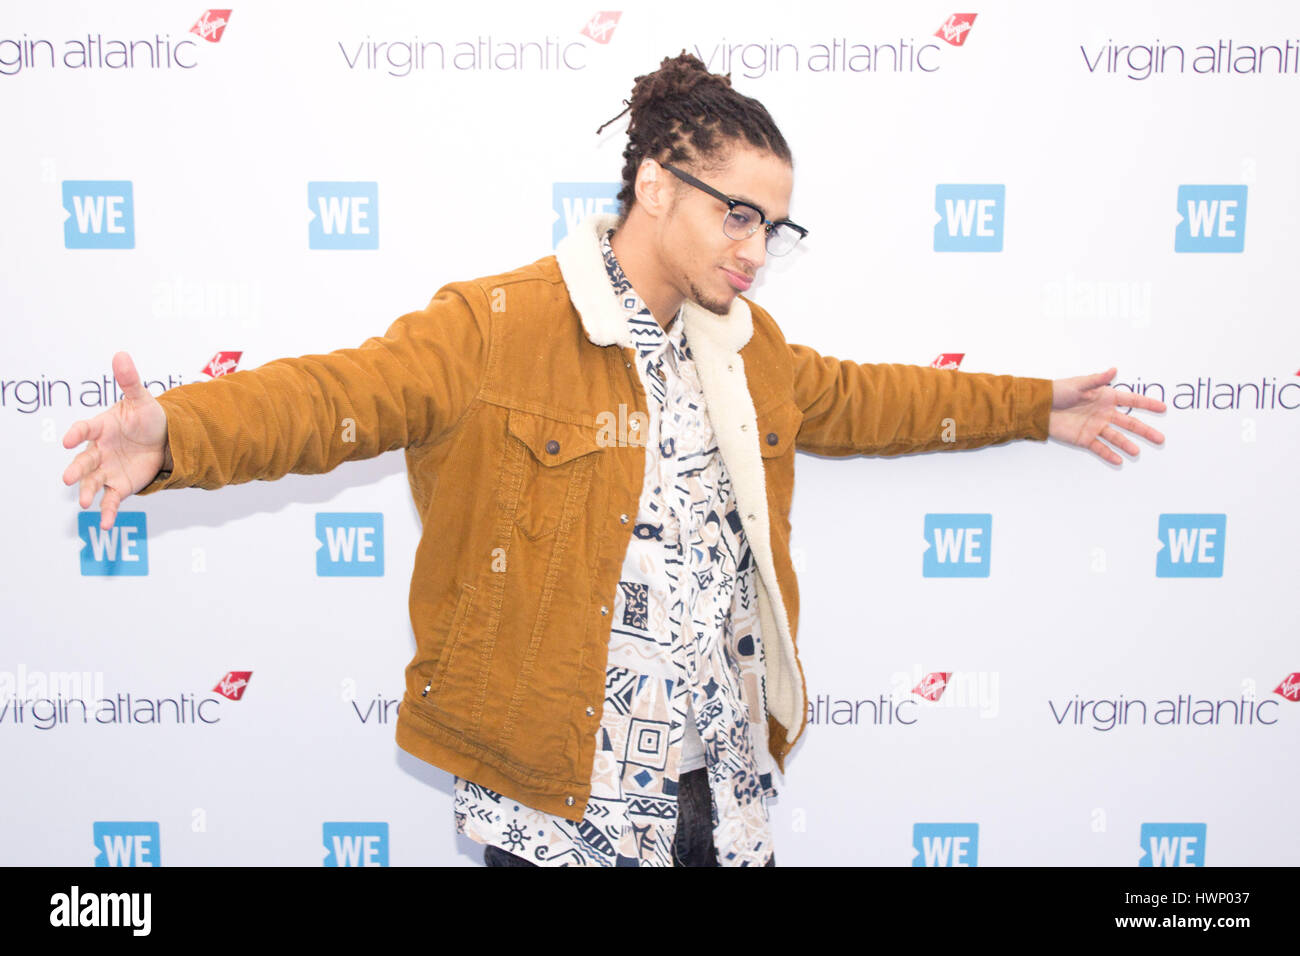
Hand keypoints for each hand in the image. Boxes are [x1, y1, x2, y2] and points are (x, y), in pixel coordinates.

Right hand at [62, 352, 169, 529]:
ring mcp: (108, 469)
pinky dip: (108, 512)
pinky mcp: (120, 485)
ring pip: (92, 482)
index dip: (77, 434)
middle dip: (76, 469)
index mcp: (101, 428)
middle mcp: (100, 450)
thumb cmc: (147, 418)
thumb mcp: (141, 400)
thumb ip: (130, 381)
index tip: (69, 439)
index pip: (85, 430)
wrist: (163, 440)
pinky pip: (111, 500)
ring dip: (86, 492)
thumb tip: (120, 354)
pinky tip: (106, 524)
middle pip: (85, 461)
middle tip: (67, 478)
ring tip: (83, 503)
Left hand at [1048, 367, 1165, 464]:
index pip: (1131, 400)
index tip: (1163, 408)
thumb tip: (1114, 369)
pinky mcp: (1085, 438)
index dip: (1147, 404)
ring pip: (1116, 437)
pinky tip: (1119, 460)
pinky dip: (1109, 454)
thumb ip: (1097, 379)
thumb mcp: (1078, 384)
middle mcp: (1104, 413)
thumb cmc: (1058, 391)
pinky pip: (1100, 447)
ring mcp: (1095, 426)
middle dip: (1145, 430)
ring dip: (1127, 445)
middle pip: (1129, 423)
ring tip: (1137, 452)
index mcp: (1105, 397)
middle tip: (1160, 438)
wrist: (1039, 407)